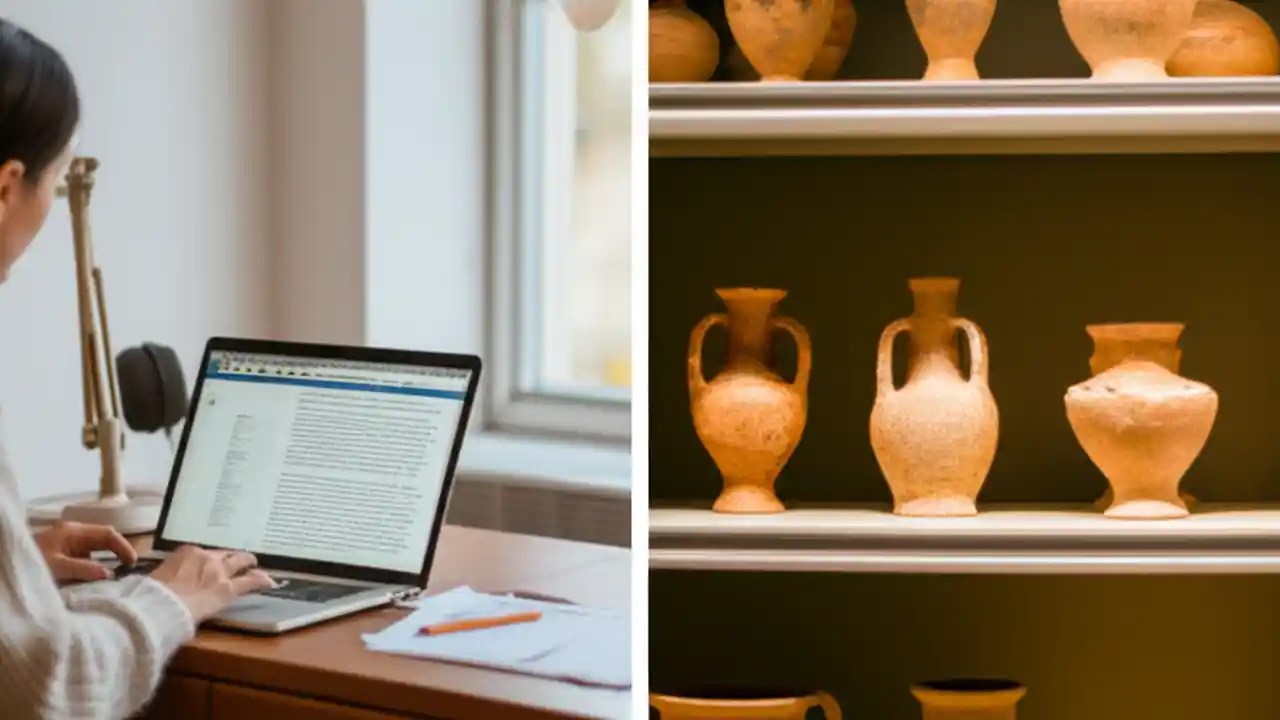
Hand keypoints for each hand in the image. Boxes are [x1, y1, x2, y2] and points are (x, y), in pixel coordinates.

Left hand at [34, 520, 136, 582]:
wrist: (7, 569)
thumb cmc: (30, 565)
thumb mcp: (57, 568)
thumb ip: (84, 570)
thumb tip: (109, 574)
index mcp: (73, 531)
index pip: (108, 534)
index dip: (123, 547)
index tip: (132, 563)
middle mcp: (73, 533)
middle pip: (104, 538)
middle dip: (117, 552)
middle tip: (127, 570)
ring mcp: (67, 542)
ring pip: (95, 548)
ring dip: (105, 560)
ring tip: (114, 576)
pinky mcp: (63, 552)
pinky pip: (85, 556)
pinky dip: (93, 566)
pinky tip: (95, 578)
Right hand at [149, 546, 274, 622]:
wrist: (157, 605)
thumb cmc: (148, 594)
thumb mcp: (155, 577)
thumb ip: (165, 575)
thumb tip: (159, 581)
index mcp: (186, 552)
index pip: (203, 552)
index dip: (210, 558)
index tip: (211, 562)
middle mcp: (206, 557)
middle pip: (225, 554)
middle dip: (233, 557)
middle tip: (240, 560)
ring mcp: (219, 571)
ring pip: (241, 562)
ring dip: (249, 563)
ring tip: (255, 566)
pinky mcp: (227, 588)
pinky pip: (249, 582)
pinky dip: (260, 581)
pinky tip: (269, 582)